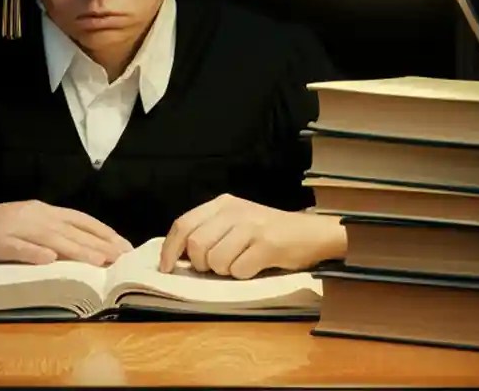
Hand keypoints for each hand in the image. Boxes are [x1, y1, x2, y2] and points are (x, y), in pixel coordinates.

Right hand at [0, 201, 133, 266]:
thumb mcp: (25, 226)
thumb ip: (50, 234)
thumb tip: (81, 247)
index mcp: (40, 210)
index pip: (79, 219)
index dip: (103, 231)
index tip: (124, 245)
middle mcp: (32, 215)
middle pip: (71, 229)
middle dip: (99, 242)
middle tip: (121, 257)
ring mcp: (14, 227)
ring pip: (51, 238)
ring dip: (76, 249)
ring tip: (98, 260)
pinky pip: (18, 247)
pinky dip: (34, 253)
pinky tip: (49, 261)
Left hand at [158, 194, 346, 279]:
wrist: (311, 234)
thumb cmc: (269, 231)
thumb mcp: (235, 222)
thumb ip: (209, 231)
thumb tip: (177, 256)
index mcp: (222, 203)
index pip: (184, 224)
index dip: (170, 249)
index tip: (166, 267)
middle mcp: (234, 211)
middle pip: (197, 246)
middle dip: (202, 264)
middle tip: (218, 266)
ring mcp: (251, 227)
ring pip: (216, 261)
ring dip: (225, 271)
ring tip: (241, 262)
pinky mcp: (267, 245)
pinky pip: (239, 270)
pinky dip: (244, 275)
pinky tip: (256, 266)